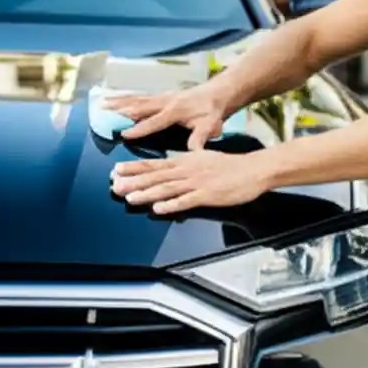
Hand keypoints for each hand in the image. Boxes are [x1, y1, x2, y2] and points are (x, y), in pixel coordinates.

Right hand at [104, 83, 231, 149]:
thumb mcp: (210, 126)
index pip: (154, 121)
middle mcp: (165, 102)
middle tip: (103, 109)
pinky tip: (117, 98)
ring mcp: (162, 97)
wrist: (218, 93)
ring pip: (137, 99)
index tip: (123, 134)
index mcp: (175, 111)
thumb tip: (193, 152)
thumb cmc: (213, 112)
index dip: (139, 128)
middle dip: (120, 108)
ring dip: (119, 100)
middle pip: (139, 105)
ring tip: (102, 101)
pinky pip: (141, 96)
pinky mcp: (162, 96)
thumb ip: (200, 138)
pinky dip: (127, 97)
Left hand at [110, 151, 271, 213]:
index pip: (154, 164)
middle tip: (115, 186)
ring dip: (147, 193)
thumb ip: (184, 163)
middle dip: (133, 181)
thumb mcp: (202, 158)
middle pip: (155, 176)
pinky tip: (158, 209)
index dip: (134, 168)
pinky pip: (186, 201)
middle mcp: (187, 170)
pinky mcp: (207, 195)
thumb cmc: (229, 166)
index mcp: (185, 161)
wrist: (253, 170)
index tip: (116, 170)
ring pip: (167, 188)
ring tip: (130, 198)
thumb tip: (168, 167)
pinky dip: (171, 205)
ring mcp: (196, 183)